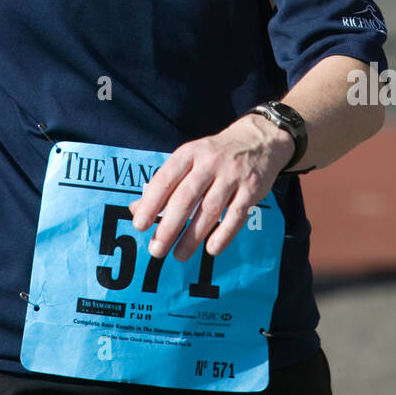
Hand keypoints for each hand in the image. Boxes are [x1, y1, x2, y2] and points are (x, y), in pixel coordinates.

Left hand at [128, 117, 294, 262]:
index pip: (166, 179)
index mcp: (189, 153)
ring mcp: (232, 175)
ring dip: (193, 236)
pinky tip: (211, 249)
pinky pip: (236, 215)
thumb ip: (164, 184)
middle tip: (156, 249)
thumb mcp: (188, 159)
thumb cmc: (214, 155)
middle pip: (186, 197)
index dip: (151, 203)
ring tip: (179, 255)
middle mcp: (210, 162)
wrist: (259, 139)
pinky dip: (224, 234)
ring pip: (210, 209)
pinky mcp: (252, 189)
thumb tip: (136, 210)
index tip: (139, 224)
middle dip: (169, 226)